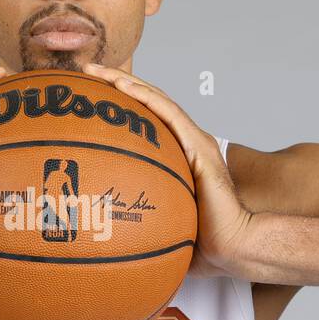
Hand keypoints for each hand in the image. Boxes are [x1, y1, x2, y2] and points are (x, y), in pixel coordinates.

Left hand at [81, 62, 254, 279]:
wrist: (233, 248)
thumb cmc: (202, 246)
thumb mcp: (160, 228)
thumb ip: (137, 226)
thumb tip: (103, 244)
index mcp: (180, 157)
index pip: (146, 122)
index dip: (119, 107)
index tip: (89, 100)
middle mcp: (188, 143)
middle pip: (148, 103)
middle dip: (115, 85)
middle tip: (85, 75)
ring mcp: (195, 141)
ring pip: (156, 100)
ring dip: (124, 82)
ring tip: (96, 72)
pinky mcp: (199, 145)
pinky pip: (168, 112)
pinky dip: (144, 96)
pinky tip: (122, 85)